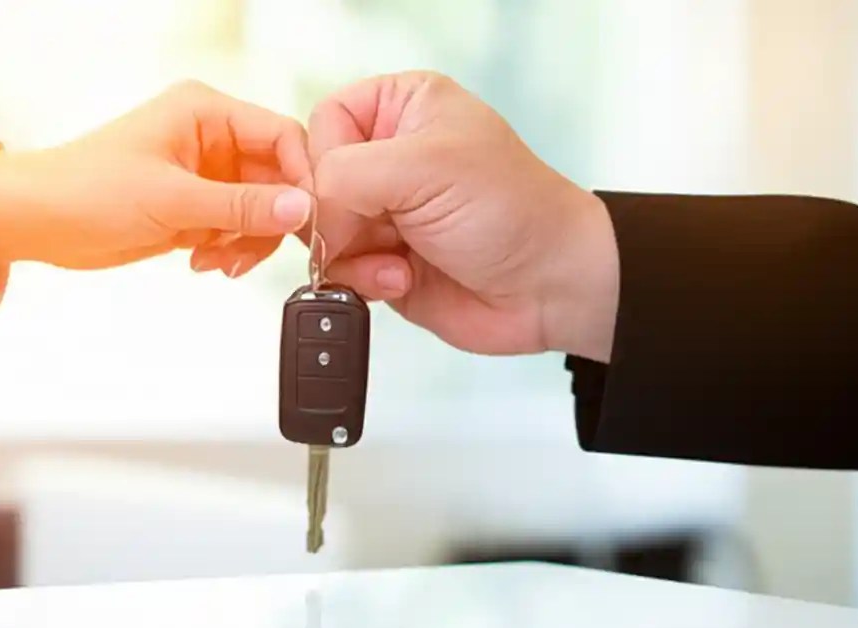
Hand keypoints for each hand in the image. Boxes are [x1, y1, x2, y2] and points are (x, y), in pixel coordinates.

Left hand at [0, 80, 311, 276]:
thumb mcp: (172, 198)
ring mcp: (204, 175)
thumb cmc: (85, 189)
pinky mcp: (194, 207)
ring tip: (216, 260)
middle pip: (277, 179)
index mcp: (205, 112)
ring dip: (248, 242)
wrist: (38, 222)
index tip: (306, 218)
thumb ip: (241, 205)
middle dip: (269, 220)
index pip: (282, 136)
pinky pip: (236, 229)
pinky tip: (202, 261)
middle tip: (252, 249)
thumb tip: (300, 207)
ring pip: (261, 210)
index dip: (301, 177)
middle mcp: (210, 139)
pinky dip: (229, 250)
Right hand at [308, 72, 618, 361]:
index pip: (326, 121)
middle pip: (314, 182)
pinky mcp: (381, 261)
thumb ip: (346, 177)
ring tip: (399, 259)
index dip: (325, 161)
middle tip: (379, 228)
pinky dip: (363, 281)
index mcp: (403, 107)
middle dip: (338, 215)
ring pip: (320, 233)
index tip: (342, 191)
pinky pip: (338, 271)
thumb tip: (308, 212)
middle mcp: (389, 158)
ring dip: (352, 254)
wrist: (549, 288)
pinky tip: (402, 278)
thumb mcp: (426, 166)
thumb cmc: (513, 211)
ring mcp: (383, 213)